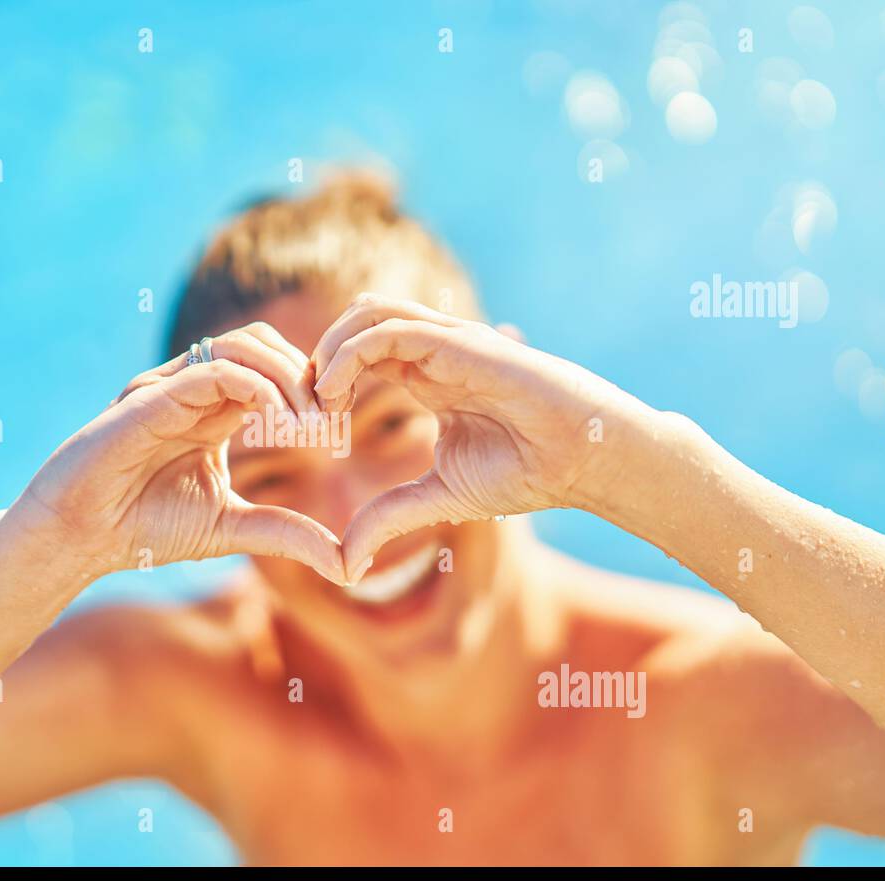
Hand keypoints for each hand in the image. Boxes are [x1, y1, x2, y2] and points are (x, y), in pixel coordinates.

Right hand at [19, 323, 346, 583]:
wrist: (77, 538)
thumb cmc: (143, 528)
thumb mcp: (232, 529)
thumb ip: (286, 534)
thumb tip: (347, 565)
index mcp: (214, 408)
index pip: (275, 368)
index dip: (314, 391)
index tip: (339, 435)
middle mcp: (193, 387)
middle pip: (265, 342)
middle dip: (308, 377)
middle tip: (333, 426)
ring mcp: (169, 385)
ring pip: (244, 345)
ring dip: (289, 379)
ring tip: (312, 427)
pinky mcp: (149, 397)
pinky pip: (214, 372)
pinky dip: (257, 391)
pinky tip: (280, 428)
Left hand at [311, 294, 649, 581]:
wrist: (582, 459)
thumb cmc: (525, 471)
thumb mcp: (438, 498)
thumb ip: (388, 517)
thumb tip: (346, 564)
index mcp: (425, 377)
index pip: (355, 355)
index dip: (323, 384)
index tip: (309, 433)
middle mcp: (431, 351)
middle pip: (352, 322)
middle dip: (316, 360)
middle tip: (303, 413)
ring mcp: (446, 341)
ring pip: (366, 311)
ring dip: (328, 349)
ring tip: (317, 401)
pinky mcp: (459, 342)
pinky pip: (388, 329)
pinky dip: (349, 354)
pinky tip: (335, 394)